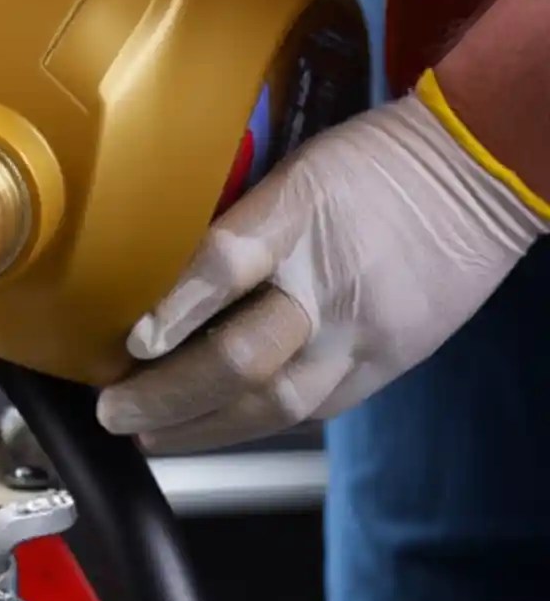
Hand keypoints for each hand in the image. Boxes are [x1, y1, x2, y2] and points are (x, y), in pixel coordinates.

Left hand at [97, 92, 546, 452]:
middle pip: (243, 357)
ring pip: (276, 402)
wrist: (484, 174)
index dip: (173, 308)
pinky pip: (314, 409)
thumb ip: (237, 222)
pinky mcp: (387, 362)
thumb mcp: (296, 166)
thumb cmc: (373, 163)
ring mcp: (363, 333)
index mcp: (301, 212)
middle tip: (115, 413)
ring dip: (202, 428)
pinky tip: (212, 430)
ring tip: (150, 438)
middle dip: (169, 396)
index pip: (227, 262)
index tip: (130, 343)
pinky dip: (254, 425)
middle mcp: (330, 283)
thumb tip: (163, 272)